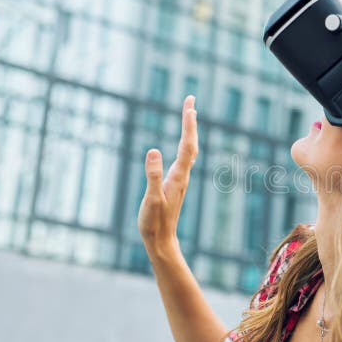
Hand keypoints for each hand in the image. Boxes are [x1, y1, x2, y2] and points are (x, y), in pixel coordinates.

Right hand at [137, 96, 198, 251]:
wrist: (162, 241)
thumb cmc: (155, 222)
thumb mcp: (151, 199)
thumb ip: (152, 175)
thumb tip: (153, 150)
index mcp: (178, 176)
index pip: (186, 145)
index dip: (188, 124)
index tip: (190, 105)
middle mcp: (182, 175)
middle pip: (190, 143)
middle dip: (190, 121)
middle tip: (190, 100)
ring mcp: (180, 179)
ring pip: (188, 150)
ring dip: (189, 131)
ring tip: (189, 114)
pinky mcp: (175, 184)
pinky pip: (183, 158)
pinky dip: (184, 144)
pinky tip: (184, 143)